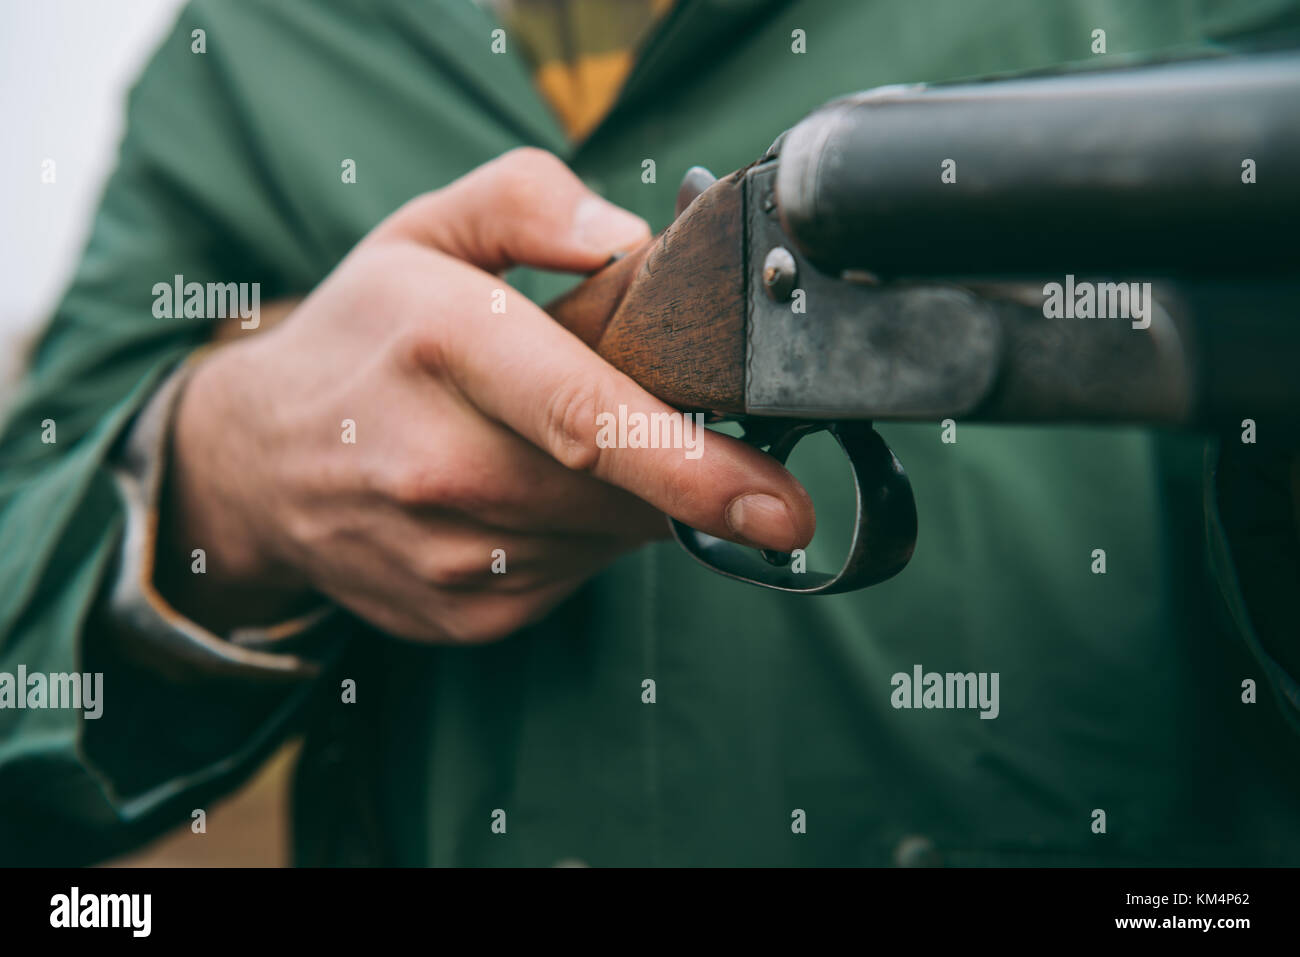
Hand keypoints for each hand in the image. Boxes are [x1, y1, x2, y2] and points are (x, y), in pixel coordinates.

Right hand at [157, 148, 814, 642]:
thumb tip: (631, 242)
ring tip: (555, 448)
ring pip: (606, 540)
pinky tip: (523, 495)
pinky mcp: (458, 614)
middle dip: (673, 468)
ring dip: (622, 499)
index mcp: (442, 344)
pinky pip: (571, 579)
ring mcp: (444, 554)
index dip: (696, 468)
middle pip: (619, 494)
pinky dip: (578, 538)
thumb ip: (530, 201)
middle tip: (658, 425)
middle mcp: (438, 462)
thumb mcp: (425, 230)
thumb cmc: (362, 337)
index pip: (588, 420)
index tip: (781, 505)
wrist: (254, 464)